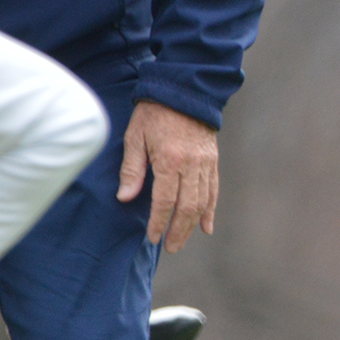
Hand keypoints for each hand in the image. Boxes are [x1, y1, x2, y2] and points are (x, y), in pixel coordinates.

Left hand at [118, 100, 219, 253]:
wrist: (183, 92)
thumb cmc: (153, 113)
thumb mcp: (135, 137)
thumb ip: (132, 169)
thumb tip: (125, 198)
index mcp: (170, 161)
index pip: (165, 201)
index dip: (159, 222)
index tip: (152, 237)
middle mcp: (192, 166)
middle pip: (187, 207)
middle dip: (179, 231)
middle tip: (170, 248)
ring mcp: (205, 165)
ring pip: (202, 203)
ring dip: (193, 225)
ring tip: (183, 241)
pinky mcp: (213, 162)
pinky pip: (214, 191)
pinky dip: (211, 211)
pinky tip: (207, 227)